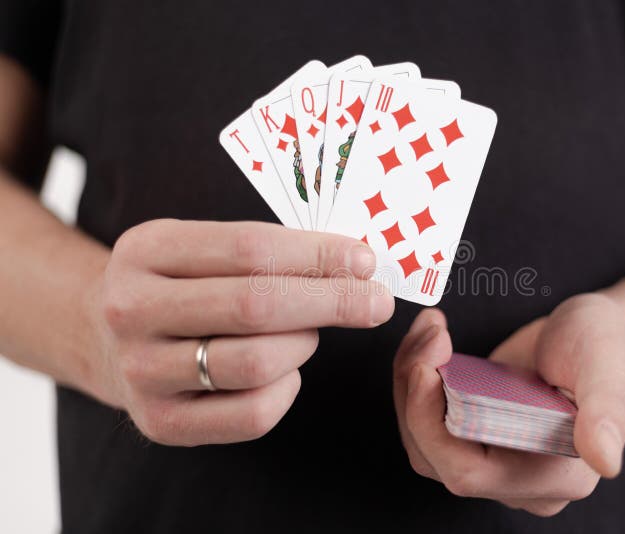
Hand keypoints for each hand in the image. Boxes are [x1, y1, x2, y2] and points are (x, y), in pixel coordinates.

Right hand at [83, 219, 393, 445]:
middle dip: (333, 301)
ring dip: (304, 344)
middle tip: (376, 301)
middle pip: (256, 306)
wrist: (107, 338)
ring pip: (257, 362)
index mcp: (146, 250)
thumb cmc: (180, 285)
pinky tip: (286, 372)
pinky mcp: (160, 423)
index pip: (250, 249)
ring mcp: (141, 371)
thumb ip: (267, 251)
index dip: (318, 255)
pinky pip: (253, 414)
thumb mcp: (201, 247)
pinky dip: (287, 389)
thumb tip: (357, 265)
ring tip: (308, 333)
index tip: (365, 261)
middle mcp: (132, 310)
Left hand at [393, 294, 624, 515]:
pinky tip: (429, 339)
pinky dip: (417, 379)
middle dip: (416, 397)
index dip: (433, 426)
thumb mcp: (609, 368)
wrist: (599, 334)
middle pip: (435, 458)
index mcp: (557, 476)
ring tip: (428, 330)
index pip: (470, 473)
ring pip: (423, 441)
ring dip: (410, 384)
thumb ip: (606, 413)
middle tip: (428, 338)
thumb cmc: (610, 348)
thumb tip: (606, 461)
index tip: (427, 369)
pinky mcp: (475, 433)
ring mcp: (494, 457)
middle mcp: (520, 479)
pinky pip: (428, 420)